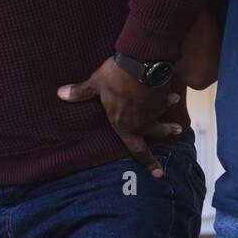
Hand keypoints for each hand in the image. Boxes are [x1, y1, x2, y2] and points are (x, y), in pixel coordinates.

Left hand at [57, 56, 181, 176]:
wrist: (141, 63)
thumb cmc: (115, 77)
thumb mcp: (96, 84)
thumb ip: (81, 92)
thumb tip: (61, 94)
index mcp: (124, 124)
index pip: (137, 149)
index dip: (148, 163)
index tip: (158, 174)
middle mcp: (142, 121)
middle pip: (156, 132)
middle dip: (167, 132)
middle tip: (177, 132)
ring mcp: (154, 109)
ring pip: (163, 115)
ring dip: (169, 113)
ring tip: (175, 108)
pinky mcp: (163, 96)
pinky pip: (167, 100)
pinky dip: (169, 97)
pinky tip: (172, 93)